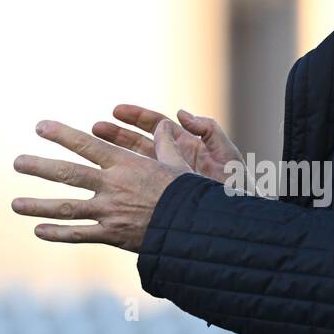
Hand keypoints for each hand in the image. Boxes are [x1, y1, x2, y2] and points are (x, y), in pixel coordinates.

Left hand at [12, 119, 189, 252]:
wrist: (196, 227)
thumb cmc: (188, 192)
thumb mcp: (177, 163)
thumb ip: (164, 144)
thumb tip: (165, 124)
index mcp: (124, 164)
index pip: (86, 145)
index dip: (61, 134)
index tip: (39, 126)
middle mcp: (111, 186)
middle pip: (67, 174)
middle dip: (39, 168)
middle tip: (17, 163)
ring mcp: (109, 211)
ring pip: (66, 207)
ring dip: (38, 205)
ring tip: (14, 204)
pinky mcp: (112, 234)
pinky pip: (80, 234)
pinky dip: (58, 233)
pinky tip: (38, 231)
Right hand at [92, 104, 243, 185]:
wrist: (240, 222)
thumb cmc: (238, 188)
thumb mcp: (226, 155)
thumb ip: (208, 129)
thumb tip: (181, 113)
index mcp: (186, 147)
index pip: (157, 127)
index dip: (136, 117)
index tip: (116, 111)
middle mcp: (173, 161)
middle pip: (139, 143)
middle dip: (117, 134)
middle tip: (96, 128)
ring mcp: (166, 181)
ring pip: (135, 165)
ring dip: (115, 157)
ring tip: (93, 151)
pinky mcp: (162, 200)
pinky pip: (140, 190)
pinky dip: (123, 186)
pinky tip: (105, 186)